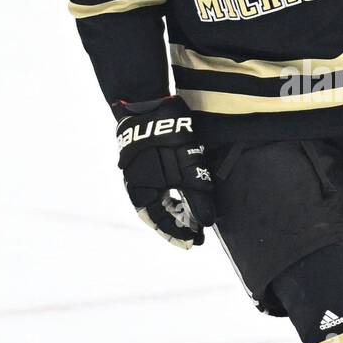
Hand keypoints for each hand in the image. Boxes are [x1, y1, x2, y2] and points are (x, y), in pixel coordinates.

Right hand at [114, 95, 214, 248]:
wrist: (147, 100)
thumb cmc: (166, 134)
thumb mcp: (186, 168)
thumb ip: (196, 196)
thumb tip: (205, 222)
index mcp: (140, 191)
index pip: (159, 221)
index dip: (177, 234)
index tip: (194, 243)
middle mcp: (137, 184)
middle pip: (158, 212)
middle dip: (179, 223)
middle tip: (199, 232)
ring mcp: (141, 171)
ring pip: (160, 198)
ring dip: (177, 208)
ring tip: (194, 215)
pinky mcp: (148, 159)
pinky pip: (160, 184)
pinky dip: (174, 192)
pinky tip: (186, 193)